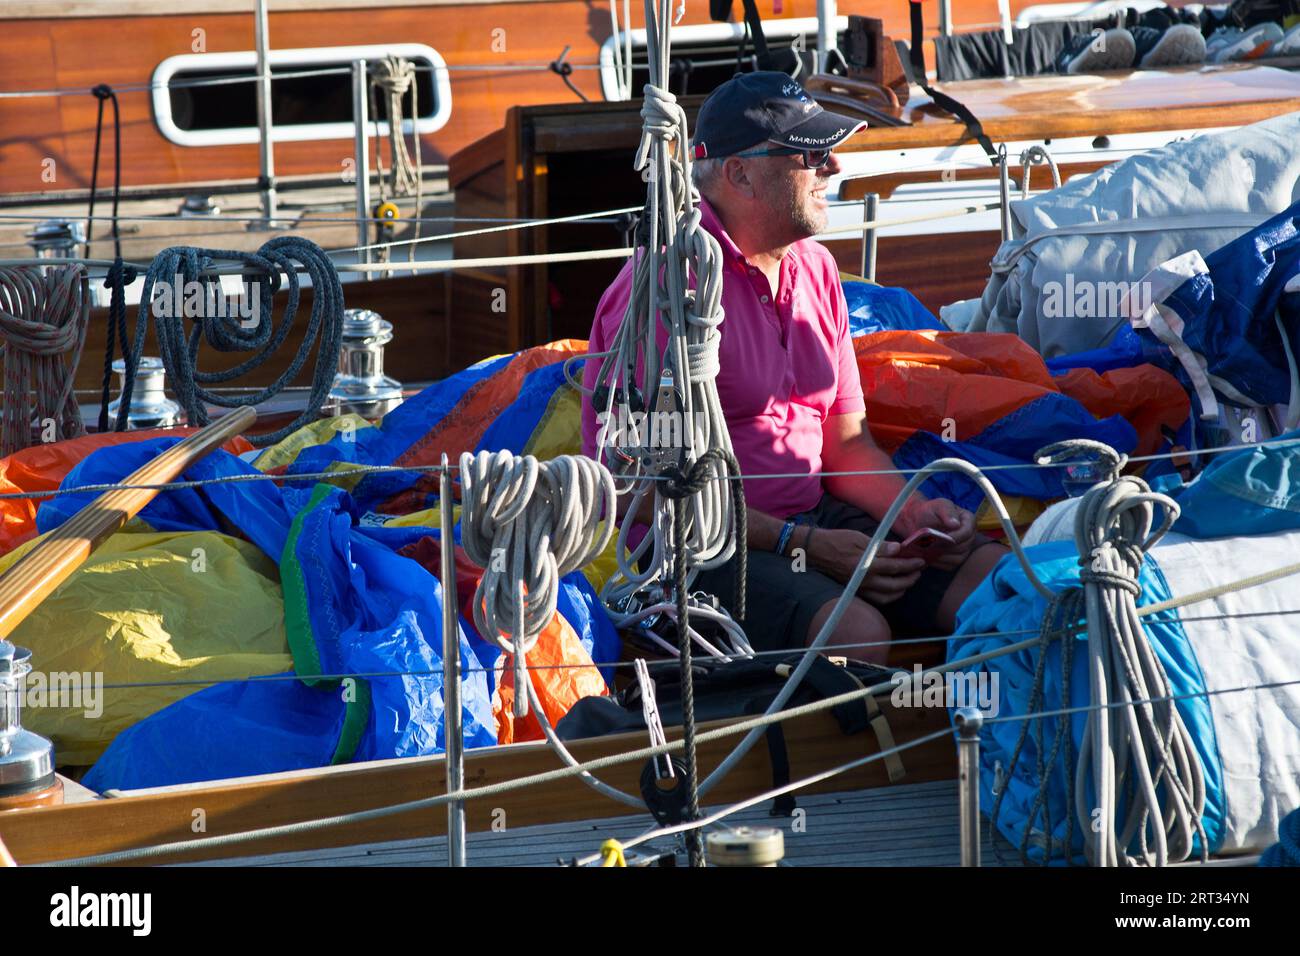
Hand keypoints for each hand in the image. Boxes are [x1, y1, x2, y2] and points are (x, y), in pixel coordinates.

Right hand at [809, 528, 925, 604]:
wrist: (815, 551)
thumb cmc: (836, 540)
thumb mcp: (859, 538)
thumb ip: (880, 546)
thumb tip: (898, 550)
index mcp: (867, 564)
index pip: (895, 567)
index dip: (910, 564)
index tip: (920, 561)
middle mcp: (864, 580)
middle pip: (895, 585)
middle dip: (910, 579)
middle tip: (918, 571)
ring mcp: (860, 587)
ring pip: (887, 596)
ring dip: (901, 590)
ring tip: (908, 580)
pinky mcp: (855, 590)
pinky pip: (876, 599)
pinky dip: (889, 596)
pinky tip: (893, 588)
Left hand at [903, 497, 975, 570]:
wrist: (918, 521)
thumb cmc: (929, 511)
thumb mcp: (937, 505)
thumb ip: (947, 512)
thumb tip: (955, 524)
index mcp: (968, 521)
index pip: (966, 532)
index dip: (954, 537)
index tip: (939, 538)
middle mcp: (969, 536)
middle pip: (963, 547)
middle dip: (945, 547)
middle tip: (929, 545)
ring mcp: (964, 549)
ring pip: (957, 559)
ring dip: (941, 556)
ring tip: (927, 550)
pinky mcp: (955, 559)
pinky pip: (950, 566)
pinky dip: (938, 563)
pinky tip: (928, 556)